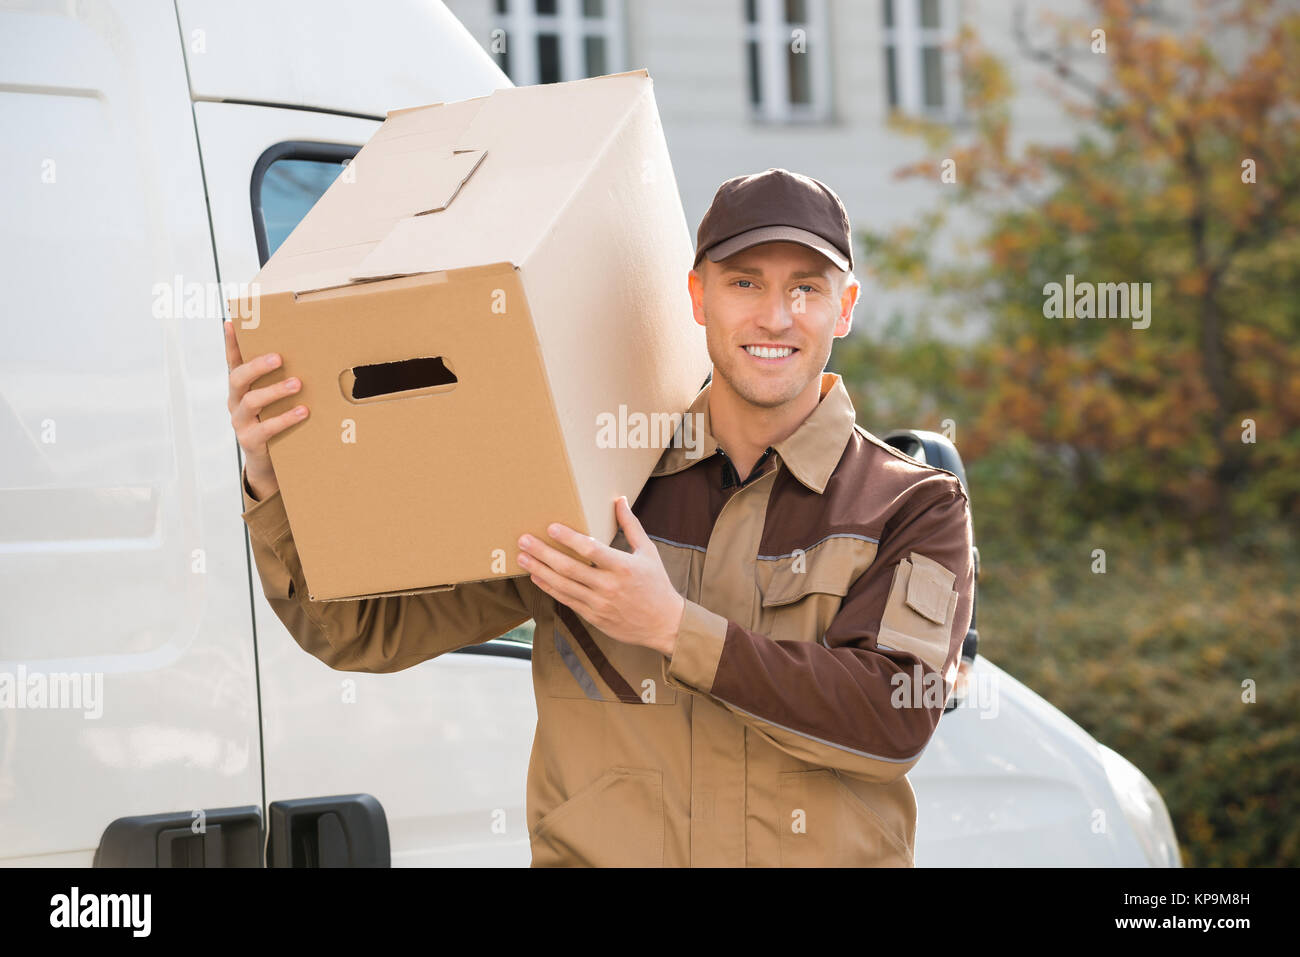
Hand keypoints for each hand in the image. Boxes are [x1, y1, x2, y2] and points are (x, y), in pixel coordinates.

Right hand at [224, 319, 306, 500]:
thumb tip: (308, 355)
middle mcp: (236, 401)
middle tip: (279, 357)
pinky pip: (266, 428)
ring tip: (298, 384)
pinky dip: (285, 418)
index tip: (231, 322)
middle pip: (238, 378)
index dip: (231, 343)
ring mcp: (240, 421)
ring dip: (275, 391)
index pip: (233, 361)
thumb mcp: (275, 400)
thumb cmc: (275, 422)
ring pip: (252, 401)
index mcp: (240, 387)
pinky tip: (302, 411)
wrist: (269, 463)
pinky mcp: (250, 440)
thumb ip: (282, 380)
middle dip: (257, 366)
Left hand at [517, 496, 684, 656]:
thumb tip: (620, 500)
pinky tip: (537, 576)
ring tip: (522, 557)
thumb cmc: (656, 584)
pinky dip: (549, 587)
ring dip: (539, 570)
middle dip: (543, 553)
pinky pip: (566, 600)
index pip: (591, 550)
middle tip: (524, 540)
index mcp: (623, 567)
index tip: (551, 528)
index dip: (569, 539)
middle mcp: (609, 586)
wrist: (663, 624)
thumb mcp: (648, 552)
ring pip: (563, 585)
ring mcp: (599, 604)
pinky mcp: (593, 616)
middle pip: (569, 568)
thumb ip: (631, 526)